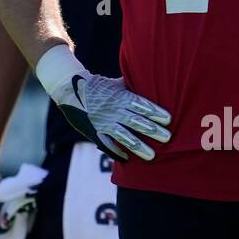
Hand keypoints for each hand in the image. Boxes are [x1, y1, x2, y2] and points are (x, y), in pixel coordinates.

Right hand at [35, 45, 170, 160]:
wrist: (70, 89)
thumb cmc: (97, 85)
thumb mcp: (115, 82)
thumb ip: (131, 86)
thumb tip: (151, 79)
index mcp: (121, 96)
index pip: (141, 105)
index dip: (155, 112)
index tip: (168, 119)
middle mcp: (114, 110)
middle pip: (136, 121)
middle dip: (152, 130)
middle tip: (167, 138)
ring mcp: (104, 122)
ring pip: (124, 136)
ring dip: (139, 146)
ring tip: (152, 155)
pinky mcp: (95, 131)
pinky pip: (106, 143)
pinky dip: (115, 151)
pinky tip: (127, 159)